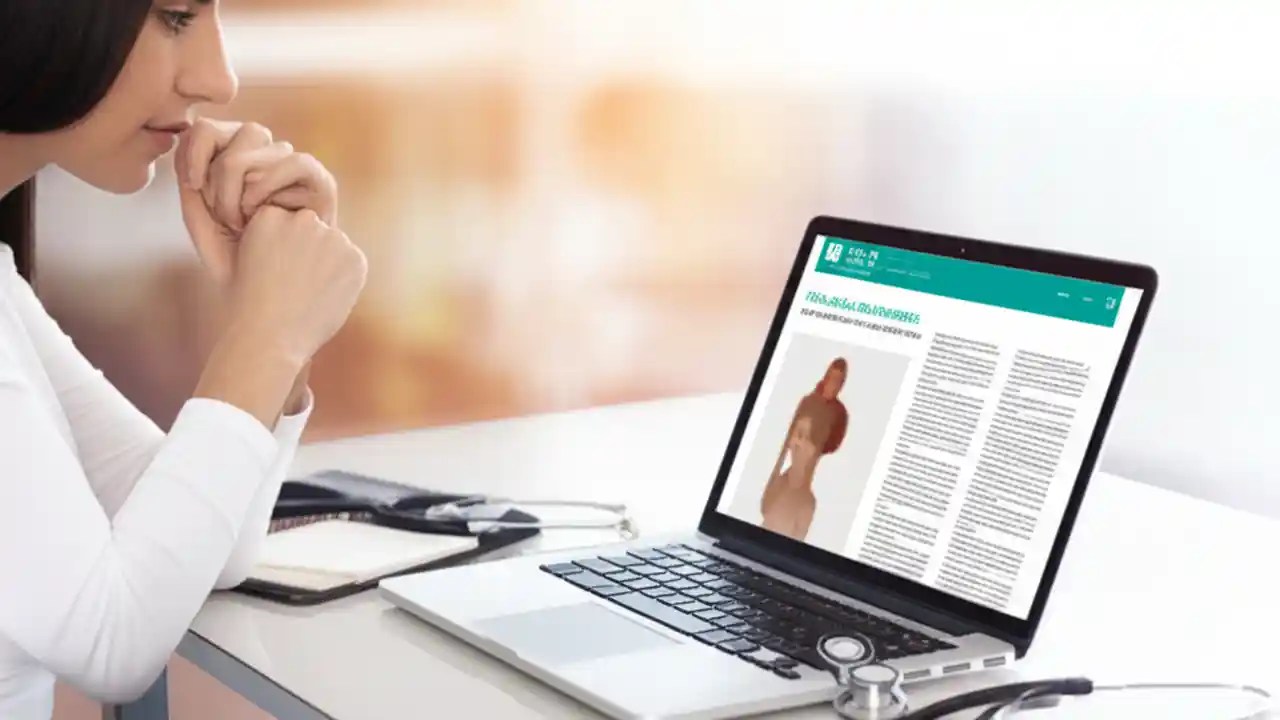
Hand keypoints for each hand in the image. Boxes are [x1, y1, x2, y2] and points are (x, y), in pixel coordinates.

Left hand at [176, 119, 337, 283]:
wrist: (271, 302)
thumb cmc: (237, 265)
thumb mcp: (203, 222)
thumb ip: (191, 183)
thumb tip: (185, 140)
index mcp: (240, 164)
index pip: (211, 130)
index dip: (194, 150)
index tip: (192, 185)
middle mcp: (268, 159)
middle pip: (236, 132)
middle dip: (218, 176)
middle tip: (224, 216)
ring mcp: (295, 168)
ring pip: (260, 143)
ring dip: (240, 185)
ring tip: (242, 221)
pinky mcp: (322, 183)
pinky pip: (294, 161)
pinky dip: (268, 184)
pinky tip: (261, 212)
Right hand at [226, 206, 365, 363]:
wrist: (269, 339)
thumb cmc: (247, 307)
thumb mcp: (239, 259)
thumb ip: (267, 237)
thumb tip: (293, 234)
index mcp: (270, 215)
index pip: (289, 222)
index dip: (285, 249)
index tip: (277, 271)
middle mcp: (303, 220)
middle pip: (314, 229)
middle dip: (309, 250)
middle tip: (294, 284)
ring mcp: (331, 237)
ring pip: (335, 246)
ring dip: (329, 263)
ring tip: (308, 294)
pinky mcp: (355, 258)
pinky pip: (353, 263)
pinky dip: (345, 279)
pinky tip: (324, 298)